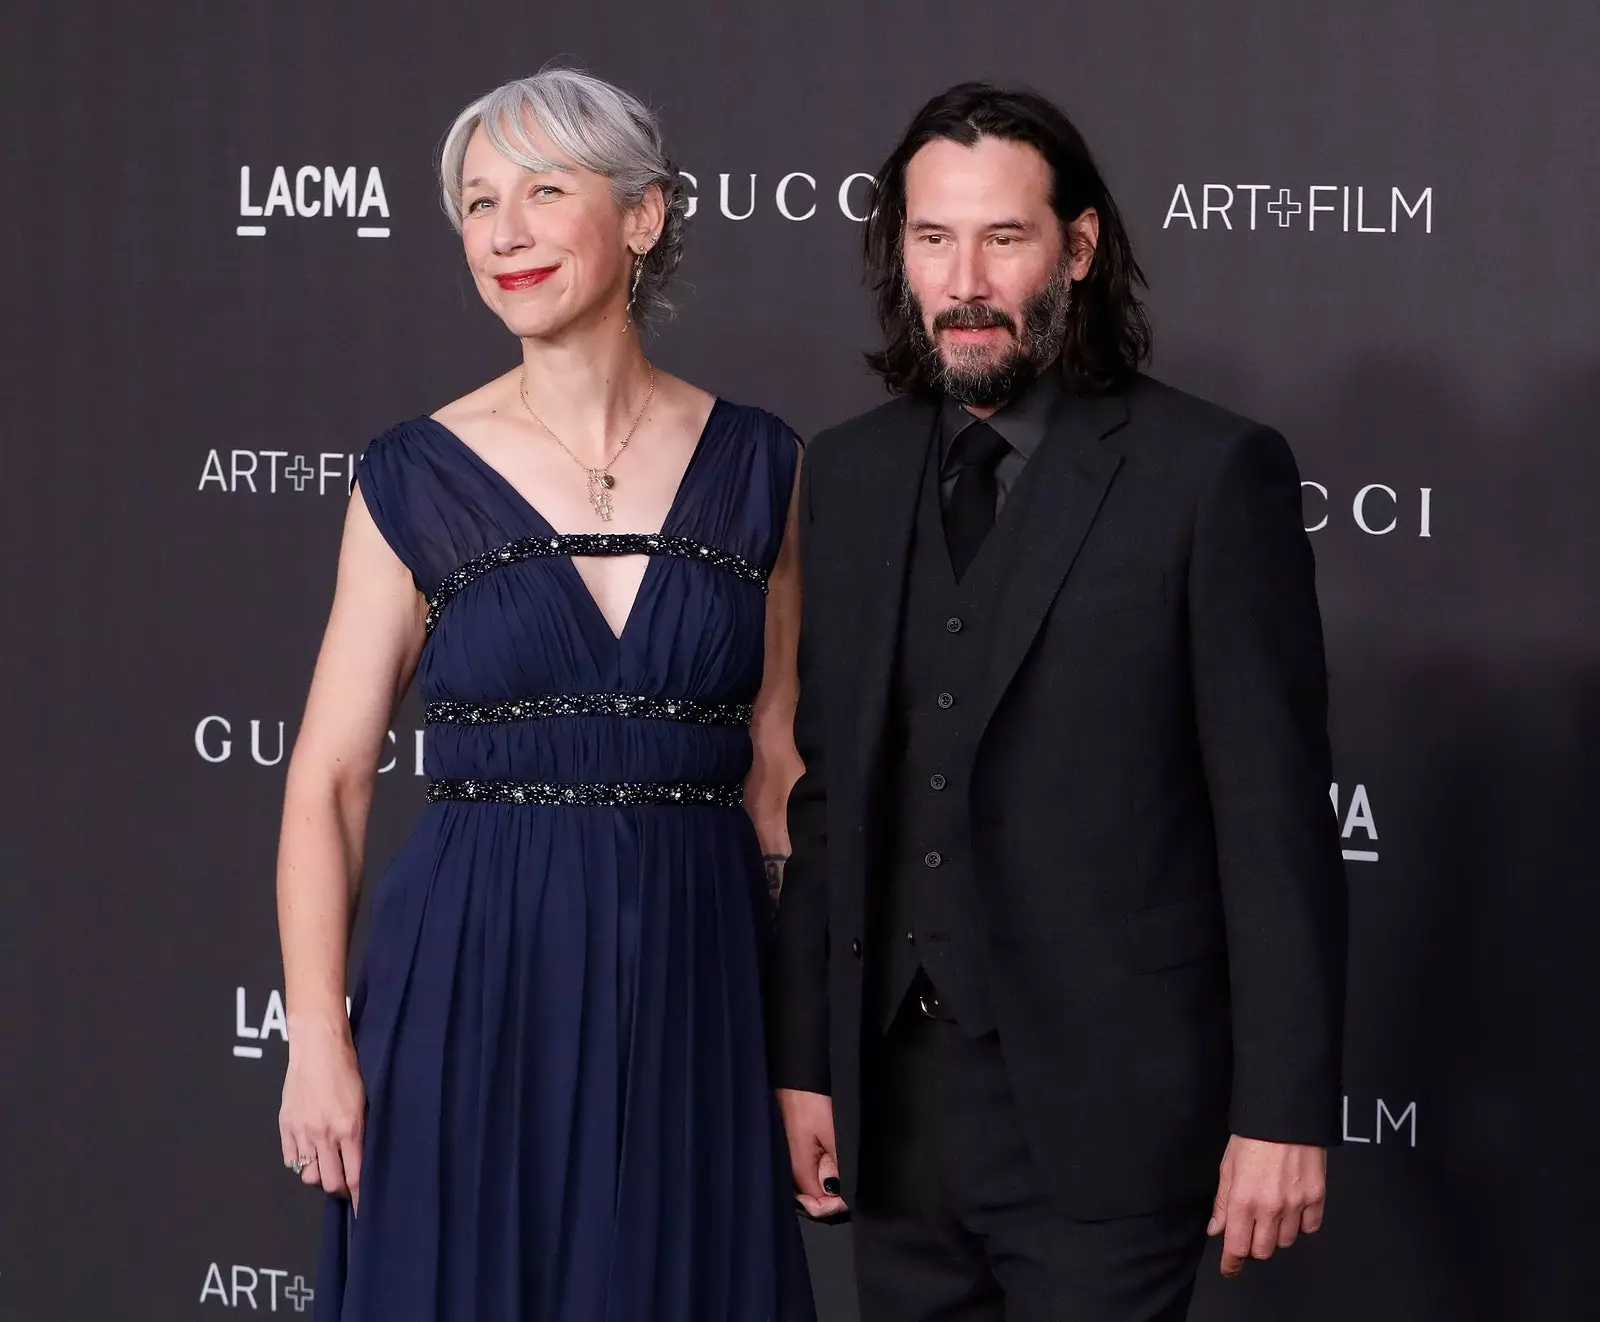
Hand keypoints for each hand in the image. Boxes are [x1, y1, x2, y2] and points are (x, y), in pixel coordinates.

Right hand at [279, 1020, 365, 1213]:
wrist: (318, 1047)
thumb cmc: (348, 1068)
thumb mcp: (365, 1101)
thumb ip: (362, 1131)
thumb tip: (363, 1157)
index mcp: (349, 1129)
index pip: (354, 1176)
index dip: (358, 1198)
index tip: (362, 1210)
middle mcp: (324, 1135)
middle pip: (330, 1182)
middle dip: (341, 1189)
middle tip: (347, 1185)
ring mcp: (302, 1132)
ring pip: (308, 1175)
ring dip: (320, 1176)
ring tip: (329, 1166)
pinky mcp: (286, 1126)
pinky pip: (291, 1160)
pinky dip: (301, 1163)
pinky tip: (310, 1155)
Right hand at [775, 1087, 846, 1218]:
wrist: (797, 1075)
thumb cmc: (810, 1100)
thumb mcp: (832, 1134)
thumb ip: (838, 1168)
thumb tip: (841, 1195)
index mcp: (798, 1170)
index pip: (819, 1205)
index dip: (837, 1205)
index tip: (851, 1197)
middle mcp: (793, 1168)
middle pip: (817, 1196)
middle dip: (835, 1194)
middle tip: (849, 1181)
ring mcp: (796, 1157)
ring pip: (818, 1181)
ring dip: (833, 1180)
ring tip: (843, 1165)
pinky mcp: (799, 1146)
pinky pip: (815, 1166)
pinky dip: (828, 1166)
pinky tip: (835, 1158)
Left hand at [1208, 1136, 1325, 1276]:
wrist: (1285, 1115)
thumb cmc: (1252, 1136)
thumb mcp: (1227, 1167)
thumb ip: (1223, 1203)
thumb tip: (1217, 1229)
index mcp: (1243, 1201)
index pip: (1236, 1247)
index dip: (1231, 1262)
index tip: (1229, 1268)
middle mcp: (1270, 1209)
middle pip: (1263, 1251)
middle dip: (1253, 1245)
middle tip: (1250, 1229)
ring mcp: (1296, 1206)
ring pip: (1286, 1242)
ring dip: (1277, 1234)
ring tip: (1272, 1212)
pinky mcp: (1317, 1199)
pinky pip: (1310, 1228)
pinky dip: (1301, 1224)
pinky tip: (1293, 1208)